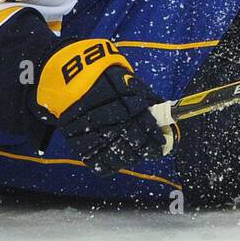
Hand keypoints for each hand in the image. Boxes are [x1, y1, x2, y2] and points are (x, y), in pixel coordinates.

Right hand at [33, 39, 177, 174]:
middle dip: (144, 151)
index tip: (160, 145)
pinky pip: (97, 162)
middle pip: (135, 145)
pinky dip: (108, 165)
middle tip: (148, 152)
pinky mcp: (79, 140)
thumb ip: (148, 101)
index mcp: (129, 104)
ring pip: (118, 156)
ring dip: (129, 159)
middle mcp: (114, 119)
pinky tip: (115, 162)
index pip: (149, 130)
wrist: (73, 75)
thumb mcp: (132, 83)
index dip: (156, 141)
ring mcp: (96, 131)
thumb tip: (166, 117)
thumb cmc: (107, 78)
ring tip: (133, 156)